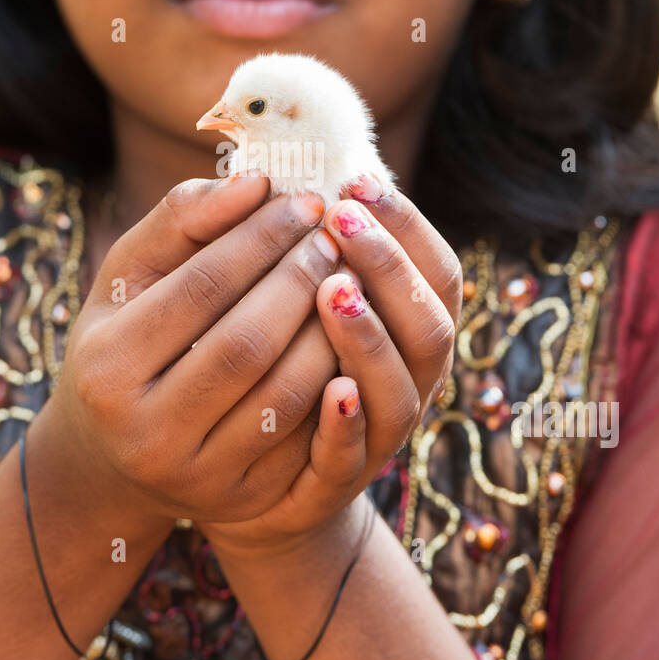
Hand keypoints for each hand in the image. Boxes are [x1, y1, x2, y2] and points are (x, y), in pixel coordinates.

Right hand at [37, 173, 345, 530]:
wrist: (114, 455)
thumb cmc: (126, 340)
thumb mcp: (130, 277)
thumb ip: (182, 219)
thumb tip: (257, 181)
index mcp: (108, 365)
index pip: (204, 286)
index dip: (262, 239)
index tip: (305, 202)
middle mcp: (145, 431)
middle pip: (248, 342)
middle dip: (302, 280)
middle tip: (334, 238)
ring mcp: (195, 477)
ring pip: (286, 393)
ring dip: (332, 329)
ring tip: (348, 281)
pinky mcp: (240, 503)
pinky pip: (307, 439)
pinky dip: (337, 383)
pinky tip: (348, 338)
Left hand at [197, 179, 461, 558]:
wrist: (223, 466)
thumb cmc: (245, 359)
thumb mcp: (250, 292)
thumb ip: (261, 241)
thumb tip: (257, 178)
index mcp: (400, 325)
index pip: (435, 269)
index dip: (408, 225)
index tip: (359, 180)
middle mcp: (404, 377)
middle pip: (432, 321)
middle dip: (389, 266)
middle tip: (342, 221)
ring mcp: (376, 434)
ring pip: (402, 387)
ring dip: (370, 336)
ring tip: (332, 289)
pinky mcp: (334, 481)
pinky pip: (354, 454)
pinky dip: (348, 421)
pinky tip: (331, 385)